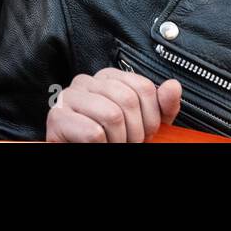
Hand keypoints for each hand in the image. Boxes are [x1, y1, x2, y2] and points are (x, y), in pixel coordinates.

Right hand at [46, 68, 181, 142]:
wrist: (82, 153)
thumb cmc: (111, 139)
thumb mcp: (143, 123)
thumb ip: (161, 106)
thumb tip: (173, 86)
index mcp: (107, 77)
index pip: (142, 87)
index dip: (152, 117)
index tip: (145, 133)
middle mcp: (86, 81)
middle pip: (128, 100)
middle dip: (136, 131)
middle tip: (129, 143)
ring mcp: (68, 96)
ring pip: (112, 115)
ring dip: (119, 140)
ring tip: (113, 145)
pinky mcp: (57, 117)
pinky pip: (92, 132)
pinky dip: (102, 146)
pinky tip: (97, 147)